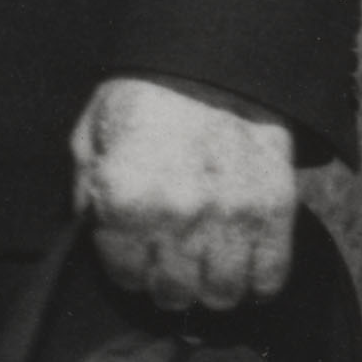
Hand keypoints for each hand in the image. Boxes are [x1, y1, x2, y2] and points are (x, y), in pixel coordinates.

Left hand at [73, 76, 297, 314]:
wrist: (210, 66)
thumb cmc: (142, 101)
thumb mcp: (91, 138)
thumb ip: (87, 194)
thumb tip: (92, 235)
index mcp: (125, 198)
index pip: (126, 276)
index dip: (127, 270)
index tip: (134, 258)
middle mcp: (178, 215)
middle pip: (175, 294)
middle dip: (167, 286)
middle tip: (169, 268)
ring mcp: (230, 216)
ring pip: (223, 295)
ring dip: (211, 290)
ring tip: (205, 271)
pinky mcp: (274, 210)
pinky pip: (270, 278)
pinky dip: (256, 285)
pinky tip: (242, 269)